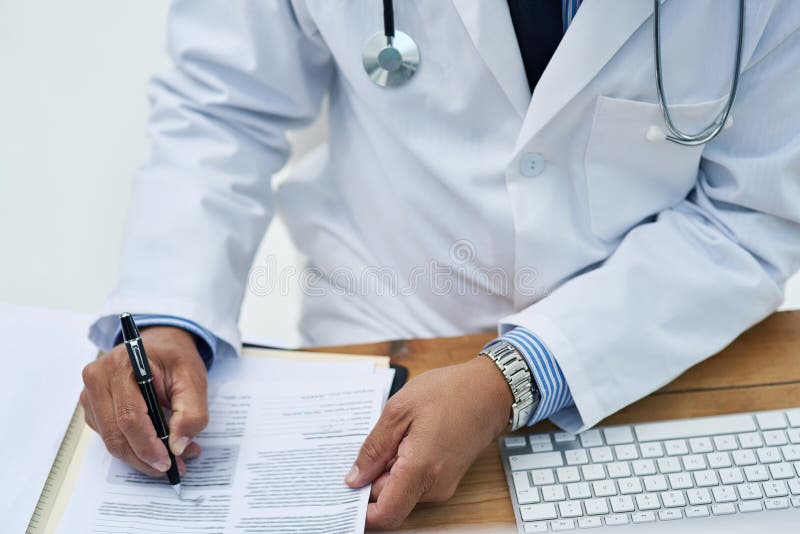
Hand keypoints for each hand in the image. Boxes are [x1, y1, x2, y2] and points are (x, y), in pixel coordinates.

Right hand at [80, 326, 208, 476]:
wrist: (160, 344)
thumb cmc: (175, 357)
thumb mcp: (193, 378)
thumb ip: (191, 412)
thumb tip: (178, 446)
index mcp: (121, 366)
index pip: (129, 417)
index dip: (148, 445)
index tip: (168, 462)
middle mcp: (97, 379)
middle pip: (116, 435)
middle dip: (145, 457)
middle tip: (175, 467)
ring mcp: (90, 394)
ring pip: (111, 440)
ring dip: (141, 456)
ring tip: (173, 456)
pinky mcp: (93, 408)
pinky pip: (110, 437)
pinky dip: (133, 448)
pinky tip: (156, 446)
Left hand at [345, 356, 512, 528]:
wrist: (490, 390)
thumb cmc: (450, 392)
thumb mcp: (399, 409)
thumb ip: (374, 448)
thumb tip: (355, 478)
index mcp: (420, 470)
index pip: (385, 515)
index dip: (360, 511)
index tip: (346, 492)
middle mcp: (434, 487)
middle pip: (390, 500)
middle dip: (373, 479)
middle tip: (370, 445)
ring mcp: (443, 485)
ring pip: (402, 490)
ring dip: (389, 469)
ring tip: (394, 433)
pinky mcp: (447, 478)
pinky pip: (416, 482)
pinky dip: (403, 465)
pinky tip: (406, 437)